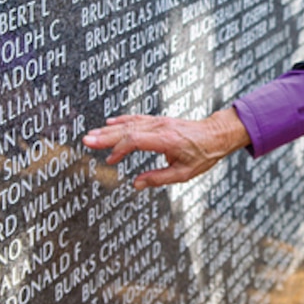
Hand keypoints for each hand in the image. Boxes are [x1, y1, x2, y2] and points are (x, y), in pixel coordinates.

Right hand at [82, 109, 250, 189]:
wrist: (216, 134)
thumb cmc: (203, 154)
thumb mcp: (184, 173)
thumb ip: (158, 178)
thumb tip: (136, 184)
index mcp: (167, 140)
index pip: (136, 140)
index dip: (120, 149)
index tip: (110, 160)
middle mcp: (161, 127)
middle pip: (128, 129)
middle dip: (106, 136)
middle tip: (86, 141)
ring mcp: (160, 122)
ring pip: (130, 123)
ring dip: (109, 129)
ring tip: (92, 135)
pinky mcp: (160, 120)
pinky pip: (137, 118)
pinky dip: (122, 120)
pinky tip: (110, 123)